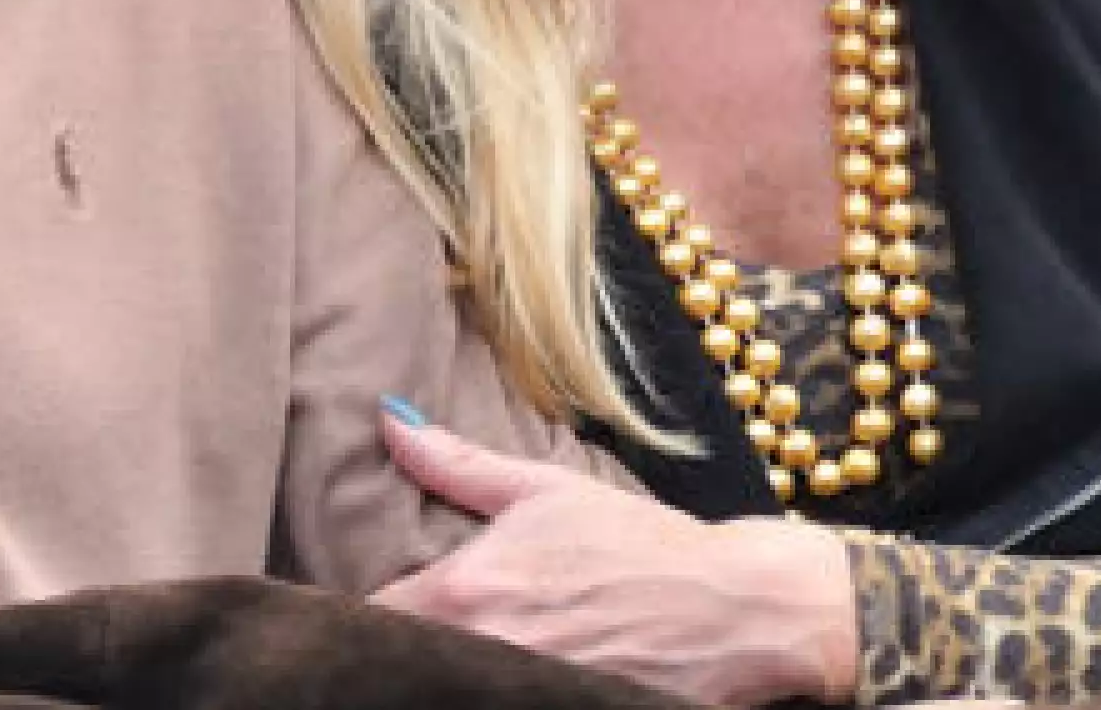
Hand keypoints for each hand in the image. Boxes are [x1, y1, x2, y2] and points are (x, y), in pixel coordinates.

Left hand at [372, 411, 855, 708]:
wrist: (739, 608)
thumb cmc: (644, 546)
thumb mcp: (546, 490)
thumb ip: (457, 464)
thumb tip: (387, 420)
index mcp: (470, 591)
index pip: (371, 619)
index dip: (360, 615)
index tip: (367, 605)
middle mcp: (487, 650)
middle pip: (403, 662)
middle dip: (400, 650)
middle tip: (417, 632)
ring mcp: (527, 692)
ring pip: (446, 687)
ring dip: (446, 669)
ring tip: (465, 651)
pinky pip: (503, 707)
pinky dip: (494, 692)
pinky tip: (507, 676)